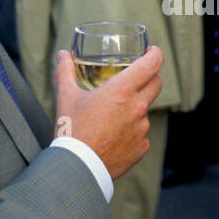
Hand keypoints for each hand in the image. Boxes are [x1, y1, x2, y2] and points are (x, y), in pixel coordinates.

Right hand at [53, 46, 163, 179]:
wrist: (78, 167)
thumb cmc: (72, 130)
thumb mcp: (66, 97)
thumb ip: (65, 72)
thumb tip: (62, 55)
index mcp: (122, 90)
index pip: (152, 64)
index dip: (155, 54)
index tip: (152, 51)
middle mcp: (137, 107)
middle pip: (156, 84)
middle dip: (149, 77)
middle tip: (136, 77)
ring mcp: (142, 129)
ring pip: (145, 110)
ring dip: (135, 107)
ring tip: (113, 114)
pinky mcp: (142, 147)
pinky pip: (141, 133)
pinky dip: (131, 131)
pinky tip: (114, 135)